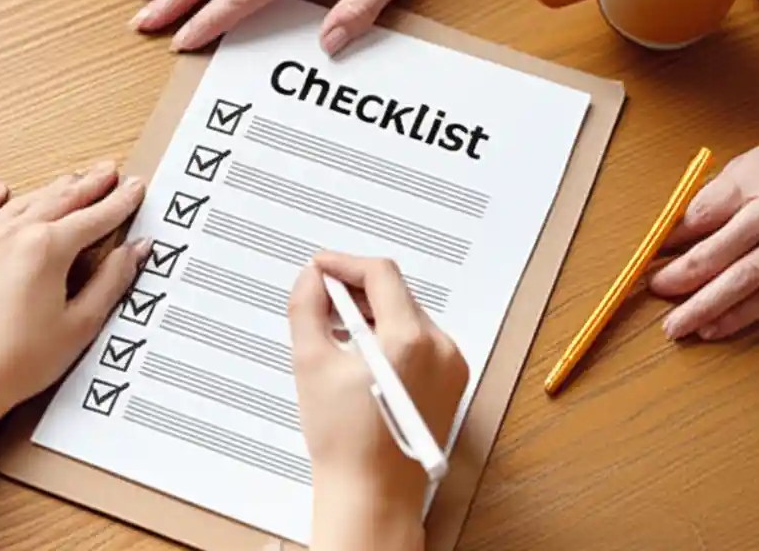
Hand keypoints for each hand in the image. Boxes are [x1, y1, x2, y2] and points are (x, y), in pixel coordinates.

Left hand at [0, 162, 148, 422]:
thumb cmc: (20, 363)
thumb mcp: (80, 325)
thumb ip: (111, 281)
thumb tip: (135, 249)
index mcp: (47, 248)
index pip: (94, 218)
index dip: (119, 203)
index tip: (135, 187)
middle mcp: (12, 234)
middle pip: (59, 200)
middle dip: (88, 186)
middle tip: (108, 172)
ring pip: (21, 204)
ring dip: (50, 189)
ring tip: (71, 180)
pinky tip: (1, 191)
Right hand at [287, 251, 467, 550]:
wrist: (373, 494)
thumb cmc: (346, 444)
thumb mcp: (311, 363)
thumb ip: (307, 308)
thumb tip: (311, 279)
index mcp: (409, 340)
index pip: (381, 274)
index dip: (345, 264)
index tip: (321, 268)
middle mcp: (440, 348)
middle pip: (396, 294)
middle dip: (356, 290)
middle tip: (321, 298)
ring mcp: (451, 366)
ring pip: (408, 316)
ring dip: (372, 314)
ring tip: (337, 328)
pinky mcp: (451, 382)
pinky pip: (420, 342)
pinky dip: (390, 337)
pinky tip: (361, 352)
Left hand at [653, 132, 758, 340]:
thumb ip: (728, 187)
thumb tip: (687, 216)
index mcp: (756, 177)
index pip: (698, 212)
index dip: (668, 238)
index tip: (646, 254)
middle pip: (716, 250)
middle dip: (679, 276)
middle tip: (652, 292)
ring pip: (743, 280)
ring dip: (704, 306)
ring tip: (676, 326)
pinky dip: (743, 314)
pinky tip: (717, 328)